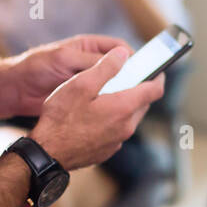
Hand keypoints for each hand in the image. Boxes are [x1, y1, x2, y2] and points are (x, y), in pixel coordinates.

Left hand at [0, 35, 134, 118]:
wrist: (14, 91)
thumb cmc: (35, 68)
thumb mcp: (64, 60)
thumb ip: (91, 59)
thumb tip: (121, 57)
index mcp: (88, 47)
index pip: (118, 48)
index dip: (132, 57)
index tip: (143, 69)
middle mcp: (91, 63)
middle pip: (119, 68)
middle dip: (131, 77)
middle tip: (140, 88)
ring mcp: (87, 81)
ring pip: (113, 85)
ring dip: (121, 92)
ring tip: (130, 101)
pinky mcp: (82, 98)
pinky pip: (102, 99)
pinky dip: (109, 104)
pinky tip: (114, 111)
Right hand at [30, 45, 164, 170]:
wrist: (48, 153)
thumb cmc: (61, 117)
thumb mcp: (81, 84)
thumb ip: (105, 67)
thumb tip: (122, 53)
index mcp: (124, 107)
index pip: (155, 90)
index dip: (158, 76)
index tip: (157, 69)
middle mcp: (126, 126)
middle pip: (143, 103)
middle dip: (138, 89)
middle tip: (125, 78)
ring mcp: (118, 141)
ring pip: (130, 118)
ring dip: (125, 105)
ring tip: (106, 95)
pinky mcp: (108, 150)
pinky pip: (118, 130)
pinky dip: (114, 119)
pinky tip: (95, 115)